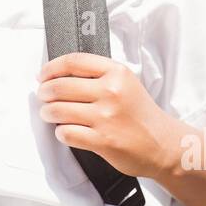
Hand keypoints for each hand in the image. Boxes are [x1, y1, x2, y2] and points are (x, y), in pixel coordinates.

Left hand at [36, 52, 171, 179]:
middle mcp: (111, 92)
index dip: (51, 68)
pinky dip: (61, 132)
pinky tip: (66, 131)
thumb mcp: (125, 83)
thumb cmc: (140, 113)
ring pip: (58, 110)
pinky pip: (67, 133)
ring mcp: (106, 117)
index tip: (42, 75)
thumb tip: (58, 74)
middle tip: (43, 96)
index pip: (73, 61)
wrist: (163, 144)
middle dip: (44, 92)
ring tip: (50, 114)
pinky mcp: (103, 141)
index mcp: (117, 72)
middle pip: (60, 86)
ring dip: (48, 113)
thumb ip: (98, 75)